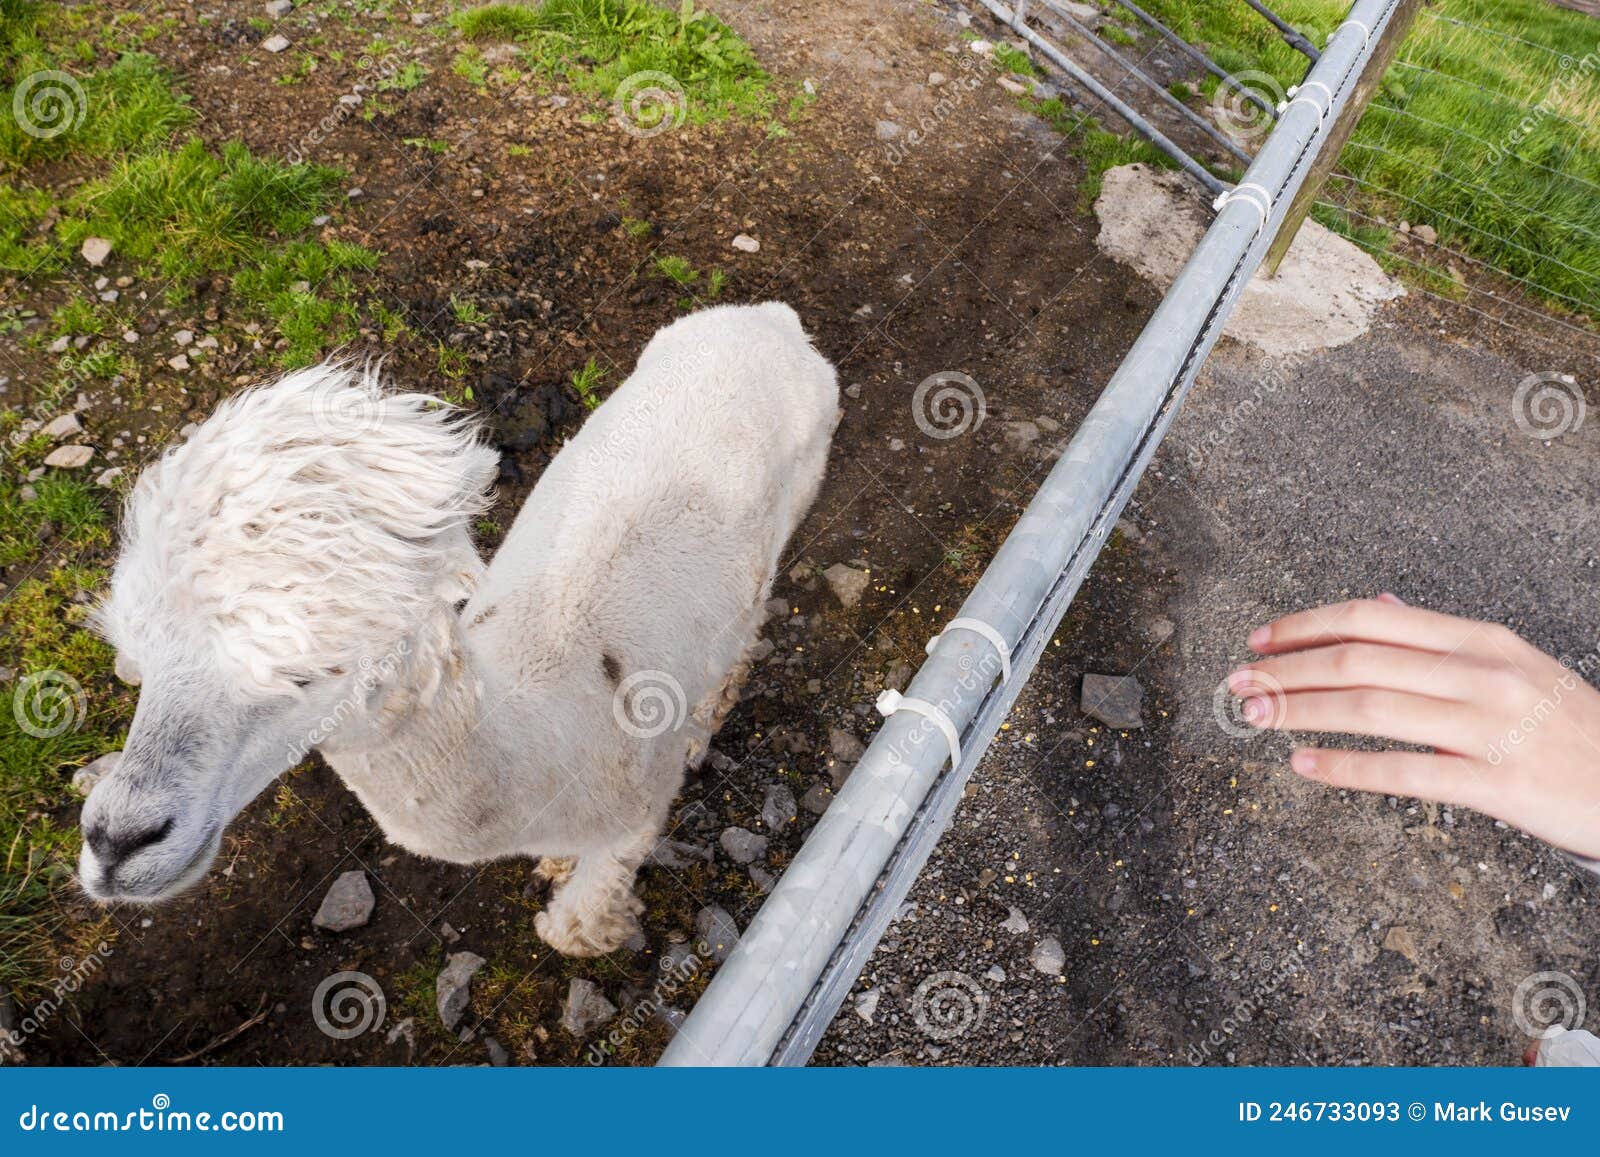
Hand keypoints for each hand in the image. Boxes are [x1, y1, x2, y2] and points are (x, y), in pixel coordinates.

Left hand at [1229, 594, 1599, 860]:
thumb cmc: (1565, 724)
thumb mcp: (1508, 663)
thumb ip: (1438, 636)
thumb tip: (1378, 607)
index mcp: (1479, 639)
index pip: (1369, 621)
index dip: (1304, 627)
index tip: (1258, 638)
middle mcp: (1481, 674)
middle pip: (1358, 662)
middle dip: (1286, 670)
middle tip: (1237, 682)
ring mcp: (1491, 728)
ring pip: (1370, 711)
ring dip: (1299, 712)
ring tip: (1255, 717)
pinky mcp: (1498, 784)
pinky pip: (1405, 773)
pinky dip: (1345, 768)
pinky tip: (1304, 765)